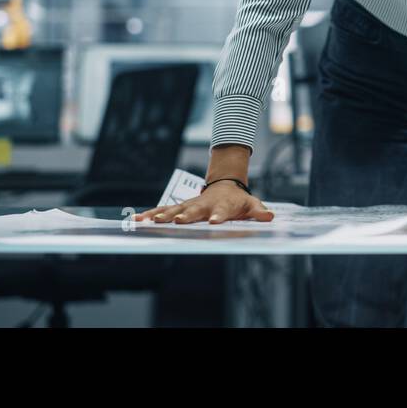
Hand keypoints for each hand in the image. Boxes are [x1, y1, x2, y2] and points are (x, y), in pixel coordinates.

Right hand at [133, 181, 274, 224]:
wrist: (225, 184)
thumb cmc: (238, 200)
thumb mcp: (252, 204)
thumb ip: (259, 211)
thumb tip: (270, 217)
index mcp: (221, 206)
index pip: (221, 212)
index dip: (218, 217)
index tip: (214, 223)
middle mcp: (203, 205)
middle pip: (194, 211)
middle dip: (186, 216)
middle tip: (177, 221)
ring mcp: (189, 205)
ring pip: (174, 209)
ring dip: (162, 215)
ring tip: (151, 221)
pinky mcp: (179, 207)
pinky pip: (163, 210)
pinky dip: (150, 214)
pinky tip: (137, 219)